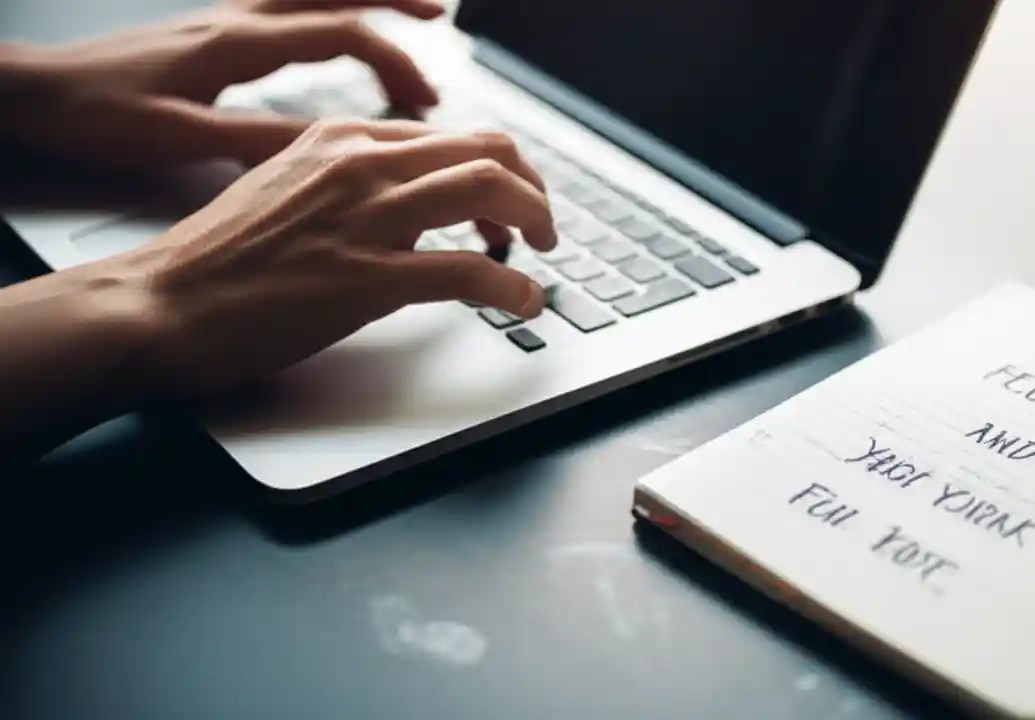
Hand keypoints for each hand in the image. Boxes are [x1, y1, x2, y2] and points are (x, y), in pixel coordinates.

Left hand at [0, 0, 444, 168]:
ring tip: (408, 8)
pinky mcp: (213, 32)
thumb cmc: (98, 116)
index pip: (339, 34)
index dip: (393, 61)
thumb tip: (330, 146)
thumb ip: (259, 140)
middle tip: (441, 16)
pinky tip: (335, 27)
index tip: (426, 99)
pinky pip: (286, 4)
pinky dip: (325, 7)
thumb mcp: (184, 138)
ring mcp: (225, 19)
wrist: (35, 94)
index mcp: (238, 44)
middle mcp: (236, 20)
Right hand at [105, 119, 556, 397]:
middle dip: (532, 187)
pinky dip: (513, 288)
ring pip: (490, 189)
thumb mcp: (285, 191)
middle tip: (541, 226)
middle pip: (488, 147)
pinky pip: (470, 271)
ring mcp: (366, 217)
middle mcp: (360, 163)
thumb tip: (407, 203)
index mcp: (340, 138)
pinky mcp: (367, 279)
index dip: (499, 170)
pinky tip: (522, 304)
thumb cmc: (216, 260)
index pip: (452, 134)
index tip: (506, 205)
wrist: (160, 304)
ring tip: (542, 257)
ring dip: (536, 222)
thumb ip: (347, 183)